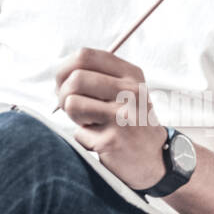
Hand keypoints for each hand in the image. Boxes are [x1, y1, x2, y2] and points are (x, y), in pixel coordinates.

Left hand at [54, 47, 167, 190]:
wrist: (153, 157)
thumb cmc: (130, 122)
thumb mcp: (124, 90)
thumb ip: (96, 76)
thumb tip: (60, 76)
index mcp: (130, 74)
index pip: (85, 56)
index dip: (65, 69)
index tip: (64, 83)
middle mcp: (130, 91)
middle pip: (75, 79)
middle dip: (64, 95)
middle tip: (72, 108)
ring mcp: (123, 115)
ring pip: (72, 103)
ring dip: (74, 117)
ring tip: (90, 123)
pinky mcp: (113, 139)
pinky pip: (78, 132)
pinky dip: (83, 138)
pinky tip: (100, 140)